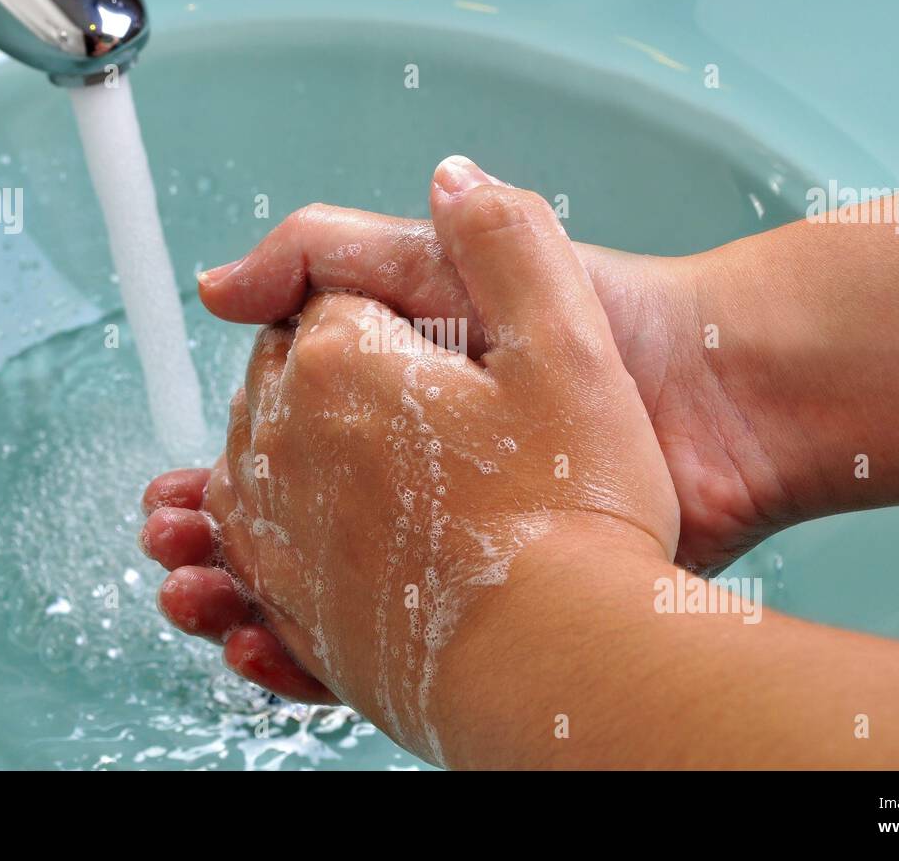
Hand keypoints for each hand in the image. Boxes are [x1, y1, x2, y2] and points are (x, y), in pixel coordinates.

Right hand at [144, 157, 678, 763]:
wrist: (727, 400)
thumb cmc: (611, 316)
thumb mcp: (451, 257)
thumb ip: (331, 251)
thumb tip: (219, 285)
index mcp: (404, 391)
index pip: (289, 430)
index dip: (228, 457)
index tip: (184, 483)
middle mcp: (425, 465)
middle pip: (292, 514)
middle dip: (220, 534)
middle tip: (170, 545)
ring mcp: (456, 529)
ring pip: (324, 578)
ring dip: (248, 589)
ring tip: (196, 593)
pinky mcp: (495, 588)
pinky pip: (388, 630)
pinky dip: (317, 646)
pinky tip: (268, 643)